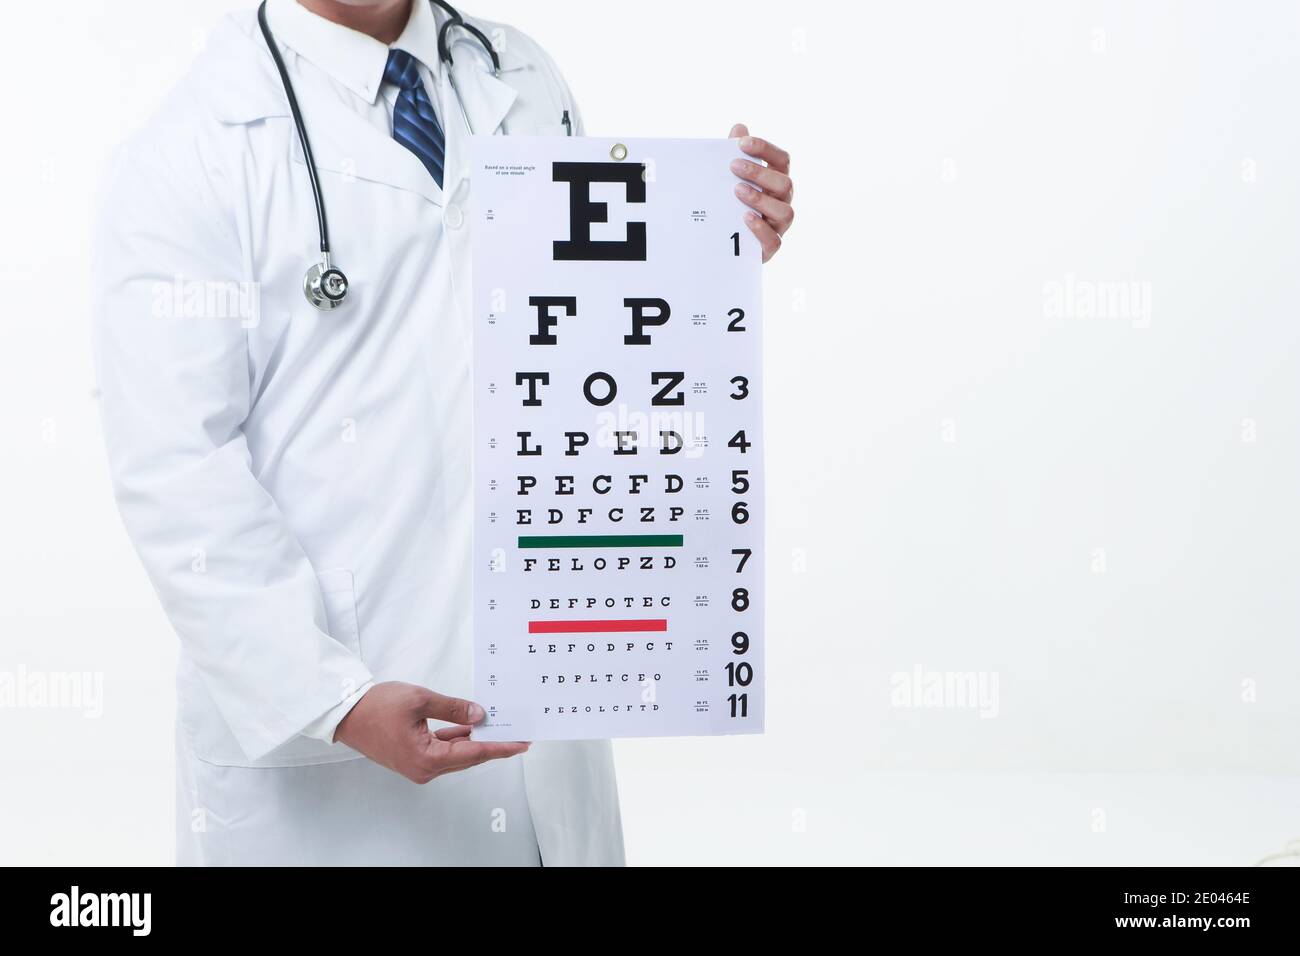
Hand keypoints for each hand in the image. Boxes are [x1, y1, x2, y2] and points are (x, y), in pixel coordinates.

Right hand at [334, 681, 527, 783]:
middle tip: (517, 735)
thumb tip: (479, 716)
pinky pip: (442, 751)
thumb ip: (454, 708)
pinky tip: (469, 727)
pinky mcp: (412, 758)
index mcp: (426, 758)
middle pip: (467, 757)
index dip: (500, 747)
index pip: (473, 754)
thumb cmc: (377, 706)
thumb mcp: (421, 700)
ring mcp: (417, 766)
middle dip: (493, 745)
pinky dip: (457, 739)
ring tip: (498, 728)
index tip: (521, 744)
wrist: (346, 713)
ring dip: (475, 741)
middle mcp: (424, 769)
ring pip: (456, 755)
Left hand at [729, 123, 793, 262]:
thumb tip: (739, 127)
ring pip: (785, 211)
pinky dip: (761, 229)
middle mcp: (782, 202)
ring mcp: (779, 226)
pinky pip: (774, 241)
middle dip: (760, 173)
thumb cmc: (731, 205)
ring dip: (761, 199)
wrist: (722, 244)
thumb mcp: (730, 180)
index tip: (743, 142)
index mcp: (776, 181)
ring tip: (737, 191)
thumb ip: (736, 156)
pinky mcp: (770, 248)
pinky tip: (745, 218)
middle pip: (784, 183)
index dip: (765, 149)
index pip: (781, 160)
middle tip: (734, 166)